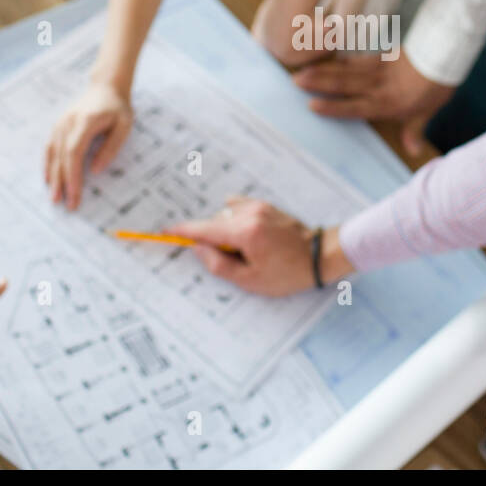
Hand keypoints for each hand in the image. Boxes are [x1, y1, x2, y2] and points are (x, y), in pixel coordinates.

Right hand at [44, 81, 133, 209]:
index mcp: (85, 122)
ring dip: (53, 177)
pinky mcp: (58, 126)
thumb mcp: (124, 126)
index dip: (73, 176)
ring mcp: (60, 124)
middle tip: (65, 204)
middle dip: (62, 182)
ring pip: (53, 154)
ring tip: (54, 197)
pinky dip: (48, 165)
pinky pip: (50, 148)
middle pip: (61, 157)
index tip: (75, 195)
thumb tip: (96, 170)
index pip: (74, 153)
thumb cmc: (118, 108)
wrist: (105, 88)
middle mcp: (68, 123)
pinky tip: (49, 179)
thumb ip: (110, 148)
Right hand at [168, 197, 351, 296]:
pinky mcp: (265, 205)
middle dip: (212, 240)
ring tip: (247, 252)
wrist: (320, 255)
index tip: (165, 232)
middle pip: (214, 223)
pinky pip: (238, 210)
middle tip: (230, 260)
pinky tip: (249, 238)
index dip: (182, 231)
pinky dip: (236, 222)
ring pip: (226, 217)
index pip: (204, 229)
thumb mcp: (250, 279)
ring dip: (226, 232)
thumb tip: (198, 249)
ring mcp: (258, 206)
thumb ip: (218, 264)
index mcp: (244, 232)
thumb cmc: (288, 273)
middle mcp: (249, 213)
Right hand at [292, 50, 454, 155]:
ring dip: (324, 70)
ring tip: (303, 69)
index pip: (355, 107)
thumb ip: (414, 130)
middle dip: (319, 83)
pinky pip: (357, 59)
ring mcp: (378, 69)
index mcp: (387, 104)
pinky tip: (328, 59)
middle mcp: (378, 87)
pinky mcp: (381, 56)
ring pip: (346, 70)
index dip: (334, 107)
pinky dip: (341, 60)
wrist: (444, 55)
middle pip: (344, 85)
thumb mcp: (427, 112)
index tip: (312, 106)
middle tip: (295, 81)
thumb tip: (414, 152)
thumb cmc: (436, 87)